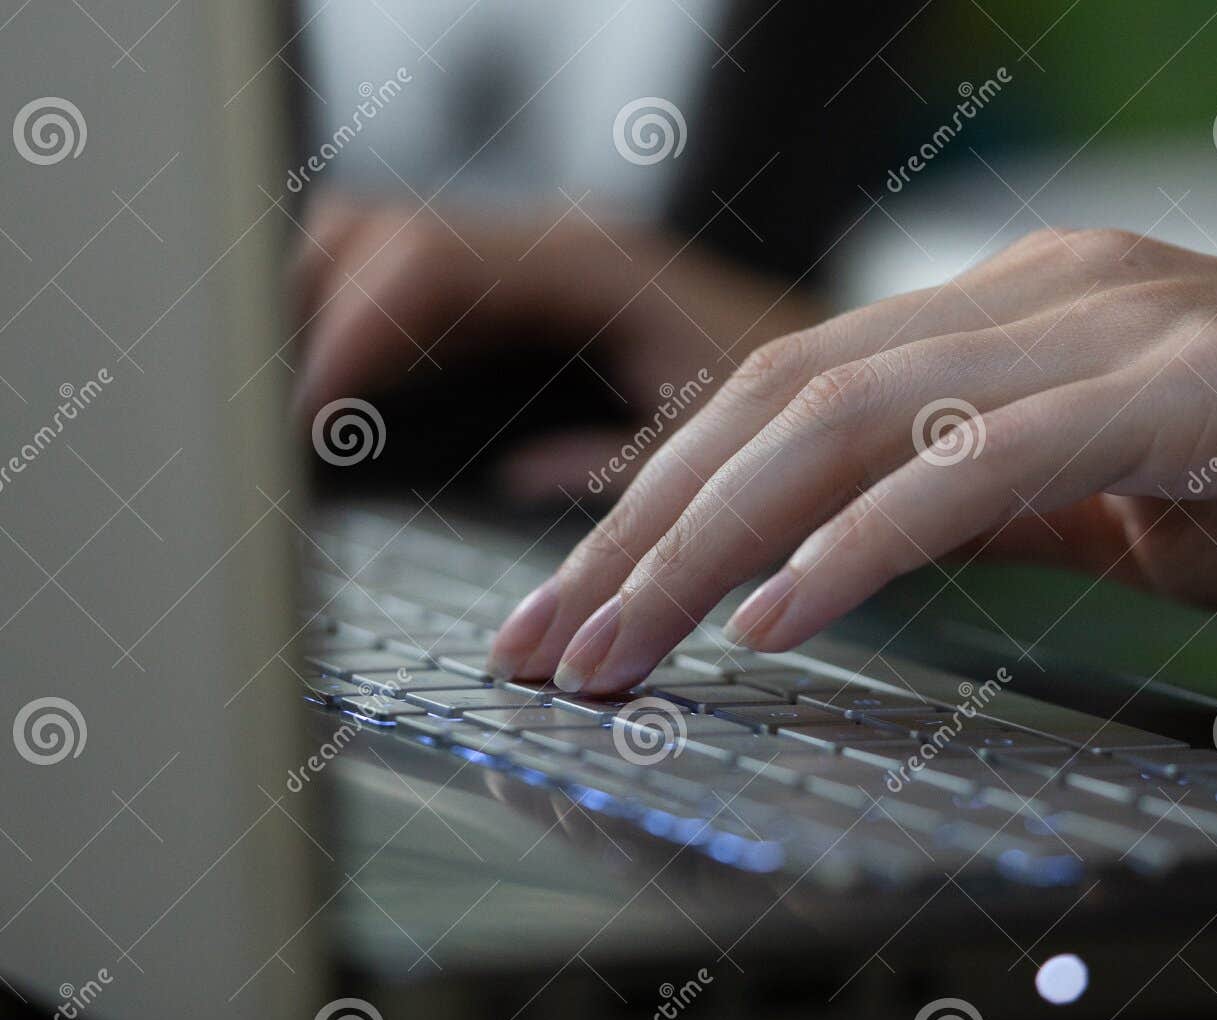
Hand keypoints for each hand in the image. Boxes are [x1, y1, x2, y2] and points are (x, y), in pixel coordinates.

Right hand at [290, 194, 823, 499]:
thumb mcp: (704, 445)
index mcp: (589, 264)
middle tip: (279, 424)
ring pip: (381, 256)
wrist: (842, 373)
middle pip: (377, 241)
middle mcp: (551, 245)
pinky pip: (412, 289)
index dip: (351, 335)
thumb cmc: (792, 408)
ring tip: (292, 419)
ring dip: (323, 323)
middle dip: (308, 320)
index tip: (309, 416)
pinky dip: (363, 336)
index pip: (425, 265)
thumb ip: (605, 468)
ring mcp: (534, 263)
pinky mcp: (526, 296)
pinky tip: (344, 406)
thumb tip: (512, 485)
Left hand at [485, 228, 1216, 691]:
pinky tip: (772, 618)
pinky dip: (860, 544)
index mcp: (1007, 316)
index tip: (579, 596)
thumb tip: (847, 555)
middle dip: (640, 528)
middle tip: (547, 642)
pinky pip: (980, 466)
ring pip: (845, 422)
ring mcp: (1107, 329)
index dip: (659, 492)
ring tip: (615, 646)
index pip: (783, 391)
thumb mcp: (1109, 492)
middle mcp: (1035, 297)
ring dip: (707, 543)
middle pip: (777, 399)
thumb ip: (977, 502)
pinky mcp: (1184, 391)